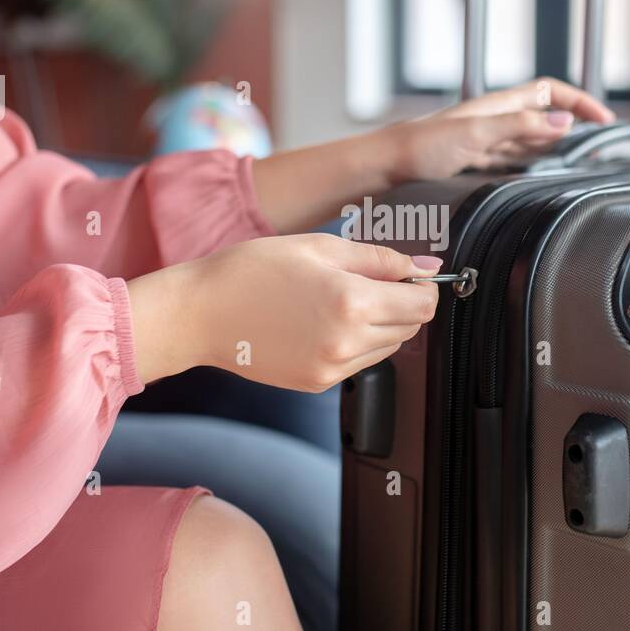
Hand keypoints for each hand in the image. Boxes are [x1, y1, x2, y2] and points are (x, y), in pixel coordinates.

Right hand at [126, 234, 441, 390]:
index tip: (410, 275)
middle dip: (402, 303)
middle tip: (369, 281)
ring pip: (388, 347)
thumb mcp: (321, 247)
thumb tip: (428, 267)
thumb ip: (381, 259)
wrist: (201, 313)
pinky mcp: (318, 382)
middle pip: (410, 327)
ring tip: (339, 300)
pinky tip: (322, 321)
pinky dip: (355, 342)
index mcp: (352, 302)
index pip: (423, 305)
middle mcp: (348, 342)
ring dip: (380, 323)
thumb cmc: (252, 271)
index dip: (423, 287)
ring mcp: (333, 368)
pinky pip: (359, 362)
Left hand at [383, 77, 613, 183]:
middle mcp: (492, 117)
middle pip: (543, 110)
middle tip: (598, 141)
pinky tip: (532, 171)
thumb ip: (520, 126)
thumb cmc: (421, 148)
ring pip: (528, 133)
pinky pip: (511, 154)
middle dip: (573, 120)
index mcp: (497, 105)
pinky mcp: (471, 157)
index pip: (550, 91)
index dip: (580, 102)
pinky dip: (530, 159)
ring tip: (576, 156)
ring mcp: (482, 137)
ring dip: (554, 141)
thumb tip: (563, 122)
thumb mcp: (476, 134)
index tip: (605, 121)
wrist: (384, 166)